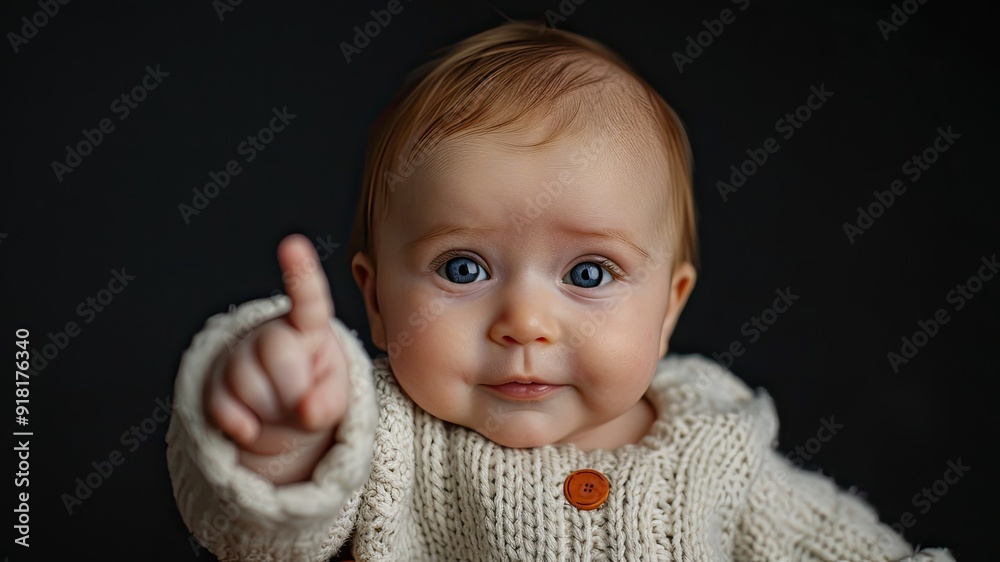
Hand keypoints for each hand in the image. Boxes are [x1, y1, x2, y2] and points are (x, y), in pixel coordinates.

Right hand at [206, 234, 349, 479]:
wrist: (281, 417)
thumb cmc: (315, 394)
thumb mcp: (335, 397)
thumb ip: (331, 402)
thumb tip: (308, 410)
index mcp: (309, 326)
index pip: (308, 299)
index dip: (301, 272)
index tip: (293, 244)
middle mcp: (272, 332)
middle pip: (278, 355)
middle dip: (294, 390)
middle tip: (301, 401)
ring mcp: (239, 355)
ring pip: (249, 384)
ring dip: (270, 413)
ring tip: (280, 410)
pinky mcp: (215, 384)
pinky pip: (224, 406)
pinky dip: (241, 426)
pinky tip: (252, 426)